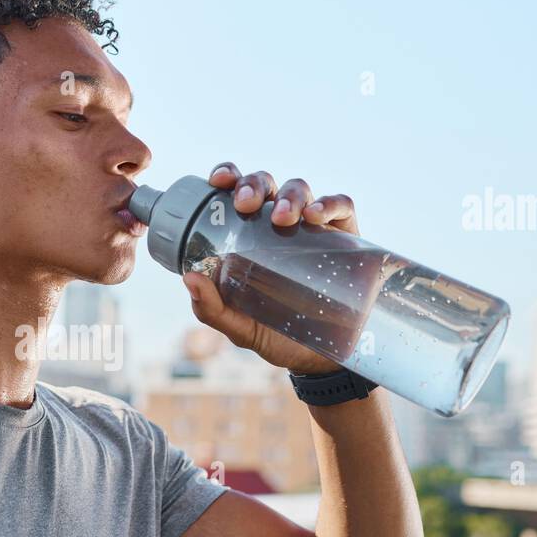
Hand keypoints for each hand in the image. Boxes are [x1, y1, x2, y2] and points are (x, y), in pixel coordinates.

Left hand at [182, 162, 359, 374]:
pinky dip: (329, 203)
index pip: (236, 193)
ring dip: (290, 195)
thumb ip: (212, 309)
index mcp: (247, 236)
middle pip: (265, 184)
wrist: (324, 360)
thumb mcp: (240, 327)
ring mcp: (313, 229)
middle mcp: (278, 225)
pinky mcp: (347, 238)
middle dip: (253, 184)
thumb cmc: (277, 336)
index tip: (220, 181)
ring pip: (299, 189)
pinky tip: (317, 216)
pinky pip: (341, 207)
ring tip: (283, 219)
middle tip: (245, 204)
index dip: (228, 176)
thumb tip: (189, 278)